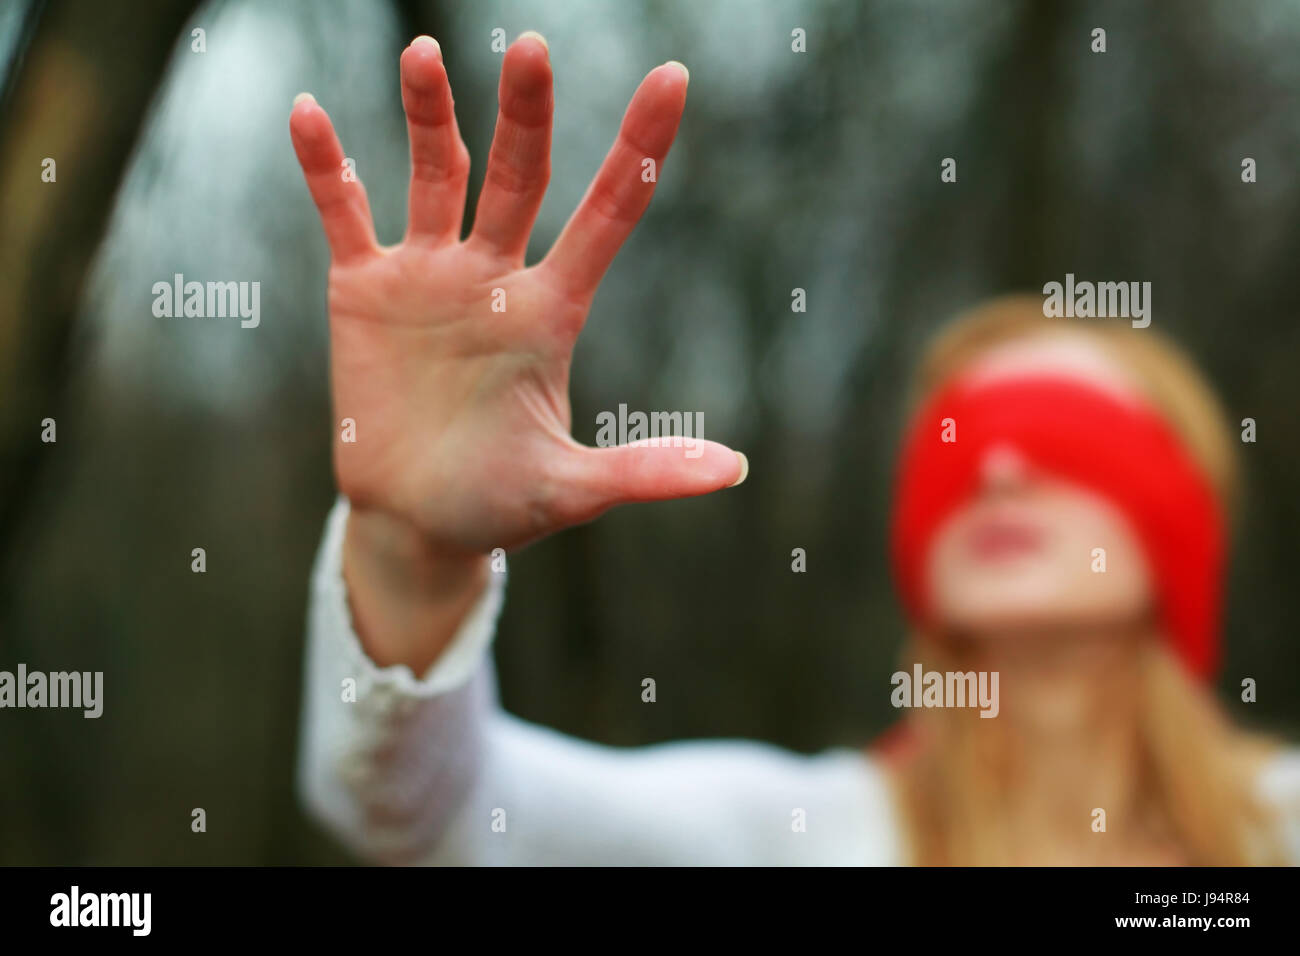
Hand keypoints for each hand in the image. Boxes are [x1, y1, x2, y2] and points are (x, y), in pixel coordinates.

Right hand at [289, 34, 744, 668]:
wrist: (415, 520)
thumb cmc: (500, 504)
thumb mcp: (570, 489)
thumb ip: (643, 472)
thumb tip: (735, 471)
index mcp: (551, 312)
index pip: (606, 215)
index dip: (637, 150)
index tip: (672, 79)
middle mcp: (495, 276)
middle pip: (520, 175)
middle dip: (527, 115)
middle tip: (532, 48)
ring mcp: (430, 274)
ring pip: (436, 174)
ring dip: (431, 116)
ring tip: (424, 54)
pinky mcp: (366, 289)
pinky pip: (345, 213)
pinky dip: (327, 166)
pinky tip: (309, 115)